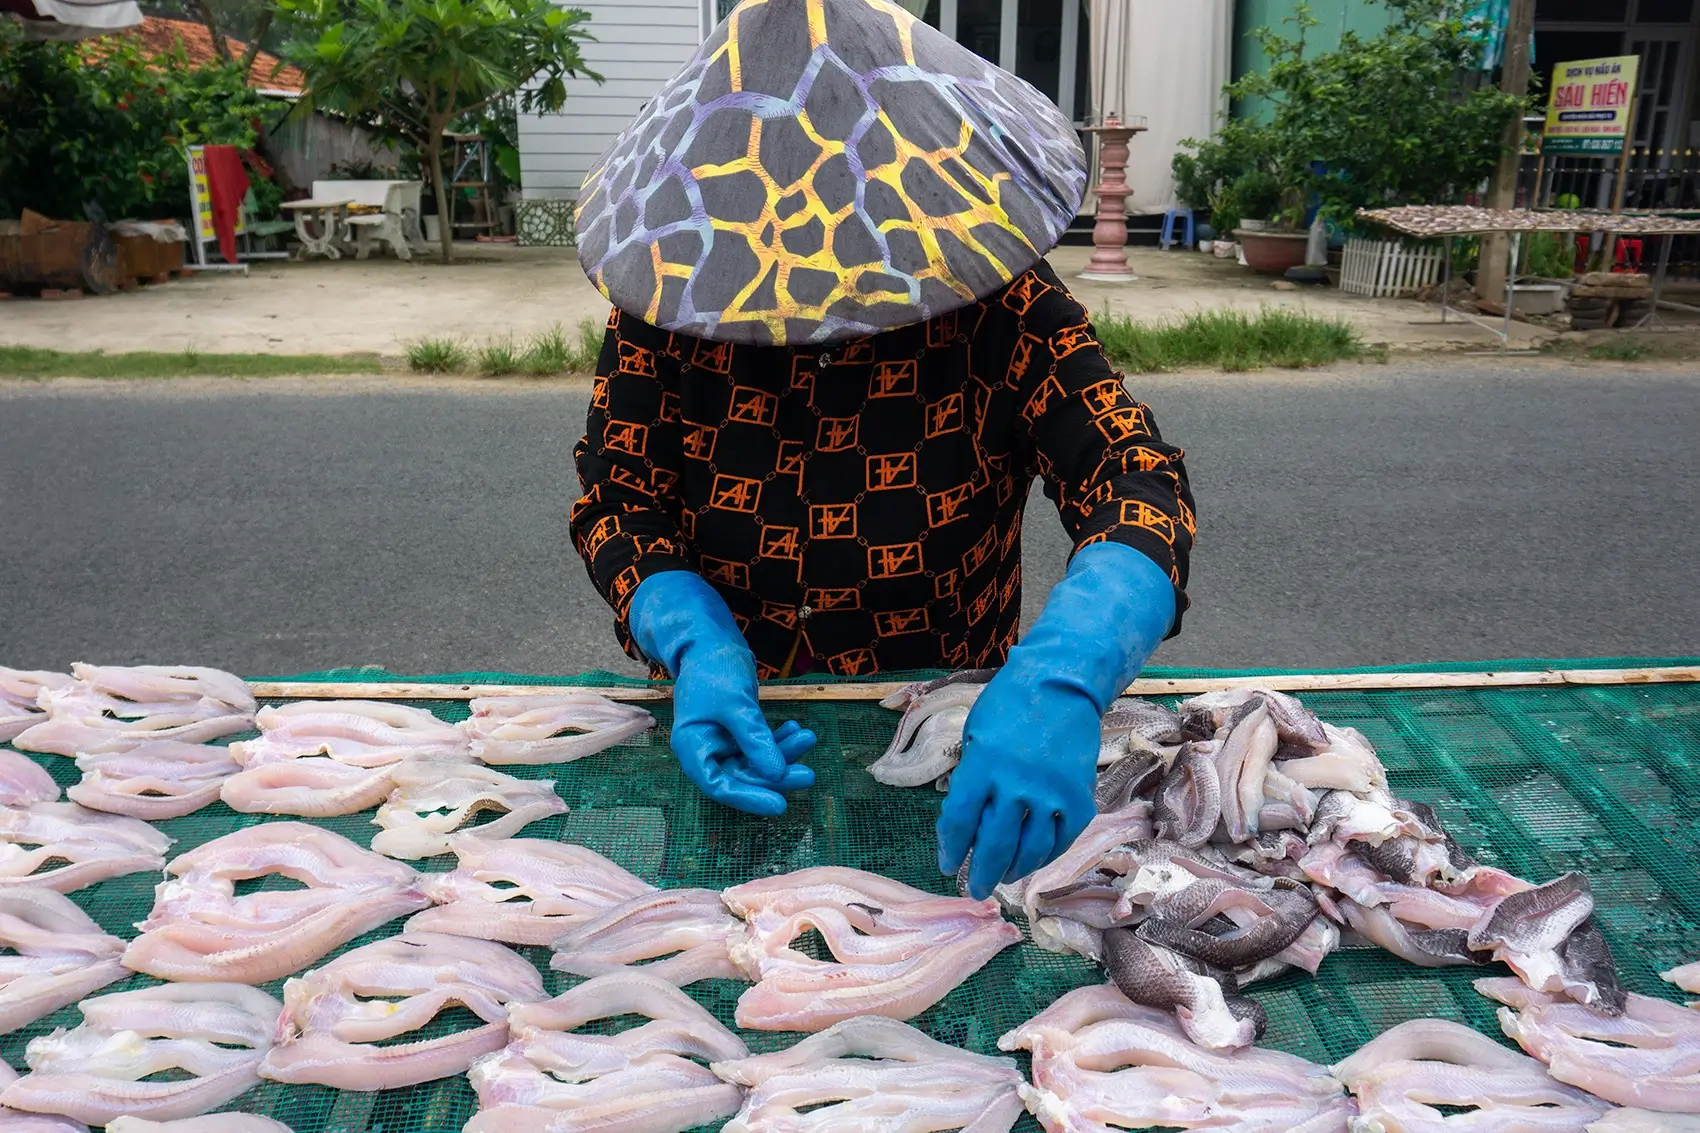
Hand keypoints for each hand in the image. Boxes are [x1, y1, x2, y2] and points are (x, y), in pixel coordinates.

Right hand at [628, 571, 814, 815]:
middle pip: (743, 776)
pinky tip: (795, 729)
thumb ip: (755, 740)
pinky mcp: (737, 732)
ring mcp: (722, 741)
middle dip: (776, 773)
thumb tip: (777, 774)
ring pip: (756, 760)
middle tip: (809, 773)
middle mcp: (706, 750)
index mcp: (693, 747)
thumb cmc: (714, 669)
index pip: (720, 785)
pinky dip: (777, 739)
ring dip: (782, 752)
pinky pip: (759, 744)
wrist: (710, 640)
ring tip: (808, 736)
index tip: (780, 804)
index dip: (750, 798)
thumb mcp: (736, 704)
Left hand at [937, 542, 1176, 898]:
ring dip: (1015, 869)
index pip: (960, 822)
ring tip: (1004, 878)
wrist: (1062, 684)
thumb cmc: (1010, 705)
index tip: (948, 864)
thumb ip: (972, 777)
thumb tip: (967, 823)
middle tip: (976, 888)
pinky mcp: (1078, 796)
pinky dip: (1047, 855)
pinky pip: (1062, 838)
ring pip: (1030, 848)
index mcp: (982, 765)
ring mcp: (1050, 793)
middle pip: (994, 844)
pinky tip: (1035, 860)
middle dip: (982, 872)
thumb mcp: (976, 734)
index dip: (951, 849)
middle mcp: (1015, 784)